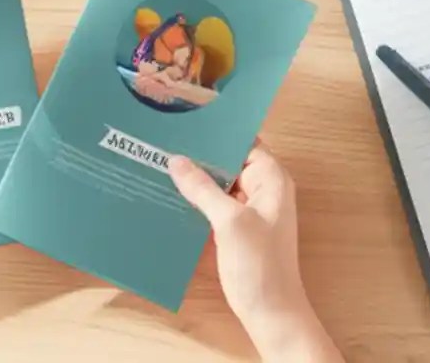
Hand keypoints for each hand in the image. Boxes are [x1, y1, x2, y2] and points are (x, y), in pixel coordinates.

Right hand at [170, 143, 341, 362]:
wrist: (270, 311)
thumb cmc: (259, 264)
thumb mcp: (230, 222)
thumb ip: (203, 189)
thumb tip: (176, 160)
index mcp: (270, 179)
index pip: (244, 141)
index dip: (218, 131)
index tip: (185, 119)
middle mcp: (262, 188)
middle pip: (229, 160)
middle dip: (200, 153)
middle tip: (163, 138)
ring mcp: (248, 208)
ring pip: (218, 181)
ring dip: (195, 175)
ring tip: (159, 160)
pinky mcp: (235, 226)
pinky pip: (214, 202)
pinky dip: (196, 197)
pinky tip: (169, 191)